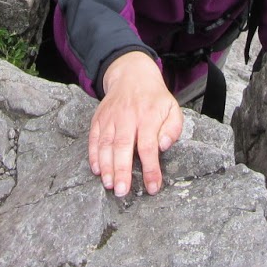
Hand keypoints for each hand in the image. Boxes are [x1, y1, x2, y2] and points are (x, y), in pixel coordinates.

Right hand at [89, 51, 183, 196]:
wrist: (131, 75)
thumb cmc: (154, 99)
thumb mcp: (173, 109)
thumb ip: (172, 129)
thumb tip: (163, 146)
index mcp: (148, 116)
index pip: (148, 146)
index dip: (150, 168)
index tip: (152, 187)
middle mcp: (127, 117)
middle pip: (123, 146)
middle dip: (122, 170)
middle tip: (121, 191)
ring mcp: (110, 117)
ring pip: (106, 144)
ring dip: (106, 166)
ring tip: (109, 184)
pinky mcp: (99, 119)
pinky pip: (93, 138)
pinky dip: (93, 155)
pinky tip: (96, 170)